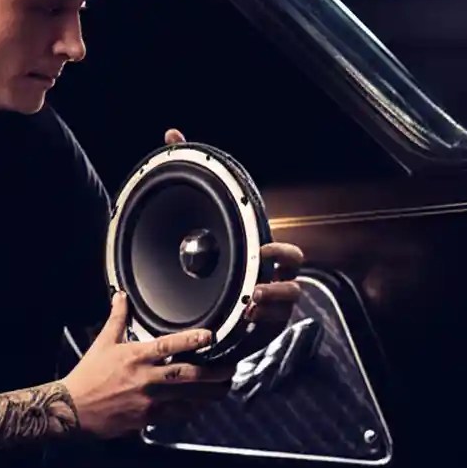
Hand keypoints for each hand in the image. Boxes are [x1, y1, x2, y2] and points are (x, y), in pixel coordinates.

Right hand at [62, 291, 229, 439]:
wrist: (72, 409)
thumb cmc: (88, 375)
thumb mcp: (103, 343)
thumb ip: (117, 318)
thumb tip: (121, 296)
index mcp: (137, 356)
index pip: (169, 345)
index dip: (192, 339)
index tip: (211, 336)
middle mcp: (146, 378)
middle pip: (188, 374)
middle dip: (213, 373)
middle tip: (230, 368)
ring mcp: (149, 400)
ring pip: (188, 397)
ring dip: (209, 393)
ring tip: (223, 388)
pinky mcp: (147, 419)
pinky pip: (176, 415)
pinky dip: (191, 410)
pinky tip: (201, 406)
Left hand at [163, 129, 304, 342]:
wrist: (189, 293)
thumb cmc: (199, 252)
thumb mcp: (190, 213)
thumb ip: (186, 169)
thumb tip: (172, 133)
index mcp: (263, 259)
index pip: (290, 254)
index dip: (283, 251)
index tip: (264, 246)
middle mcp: (271, 284)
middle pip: (295, 286)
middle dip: (280, 287)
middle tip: (256, 287)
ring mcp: (266, 311)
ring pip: (284, 312)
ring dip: (269, 310)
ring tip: (248, 307)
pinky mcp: (255, 333)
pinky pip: (265, 333)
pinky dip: (257, 329)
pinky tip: (240, 323)